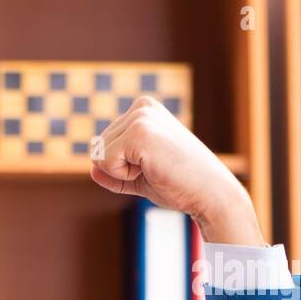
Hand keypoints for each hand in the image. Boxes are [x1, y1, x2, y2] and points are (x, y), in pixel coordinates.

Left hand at [88, 96, 265, 245]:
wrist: (209, 192)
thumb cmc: (178, 184)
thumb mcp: (139, 176)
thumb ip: (113, 172)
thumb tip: (91, 167)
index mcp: (143, 110)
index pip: (103, 144)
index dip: (121, 166)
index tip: (153, 165)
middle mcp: (141, 107)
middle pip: (97, 148)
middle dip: (119, 168)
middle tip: (154, 168)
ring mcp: (140, 117)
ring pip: (99, 155)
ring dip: (122, 171)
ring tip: (154, 167)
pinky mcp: (138, 132)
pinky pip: (104, 162)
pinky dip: (123, 175)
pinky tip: (151, 168)